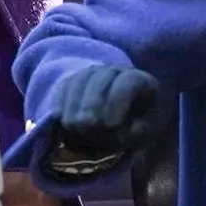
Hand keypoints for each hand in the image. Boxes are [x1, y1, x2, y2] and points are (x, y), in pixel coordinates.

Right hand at [42, 64, 162, 158]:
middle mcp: (115, 71)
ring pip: (79, 82)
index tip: (111, 124)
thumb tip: (124, 134)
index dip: (118, 101)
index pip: (128, 82)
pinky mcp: (74, 80)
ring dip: (74, 105)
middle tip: (88, 127)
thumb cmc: (137, 126)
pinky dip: (60, 102)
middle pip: (99, 79)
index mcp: (140, 80)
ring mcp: (92, 73)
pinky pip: (63, 87)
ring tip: (74, 128)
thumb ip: (140, 133)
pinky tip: (59, 119)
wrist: (121, 120)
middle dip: (92, 104)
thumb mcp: (146, 132)